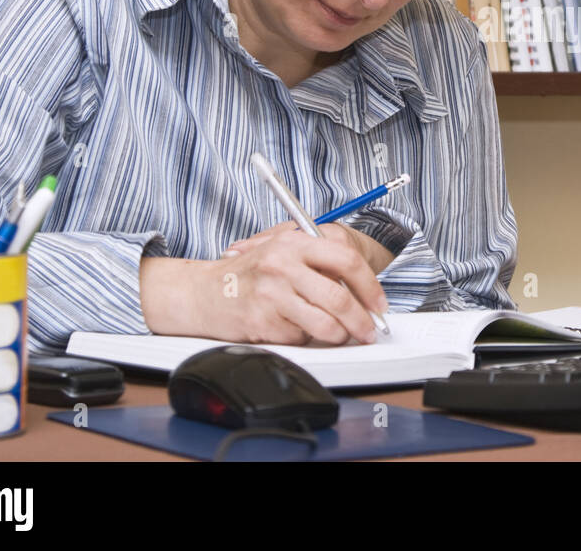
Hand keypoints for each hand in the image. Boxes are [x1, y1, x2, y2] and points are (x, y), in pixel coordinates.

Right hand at [200, 220, 388, 345]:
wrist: (202, 291)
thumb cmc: (248, 273)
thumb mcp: (281, 250)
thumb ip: (317, 260)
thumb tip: (360, 286)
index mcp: (293, 244)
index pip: (346, 261)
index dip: (370, 286)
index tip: (378, 304)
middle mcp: (283, 267)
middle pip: (339, 299)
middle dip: (361, 321)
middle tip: (368, 331)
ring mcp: (272, 295)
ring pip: (325, 325)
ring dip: (338, 335)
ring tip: (337, 334)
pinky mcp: (262, 322)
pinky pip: (300, 337)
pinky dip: (304, 337)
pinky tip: (291, 326)